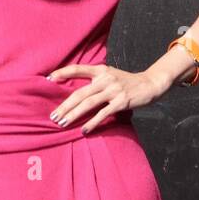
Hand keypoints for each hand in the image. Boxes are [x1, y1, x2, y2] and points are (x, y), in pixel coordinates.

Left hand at [46, 64, 163, 133]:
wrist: (150, 83)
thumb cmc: (126, 81)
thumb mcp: (110, 75)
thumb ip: (95, 80)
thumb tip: (75, 93)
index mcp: (101, 69)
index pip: (78, 69)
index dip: (63, 72)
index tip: (49, 79)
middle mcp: (105, 78)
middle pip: (79, 93)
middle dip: (64, 106)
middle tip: (53, 116)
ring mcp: (113, 90)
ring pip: (88, 104)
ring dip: (74, 115)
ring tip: (63, 124)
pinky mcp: (121, 102)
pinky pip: (103, 114)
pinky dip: (92, 123)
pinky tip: (84, 130)